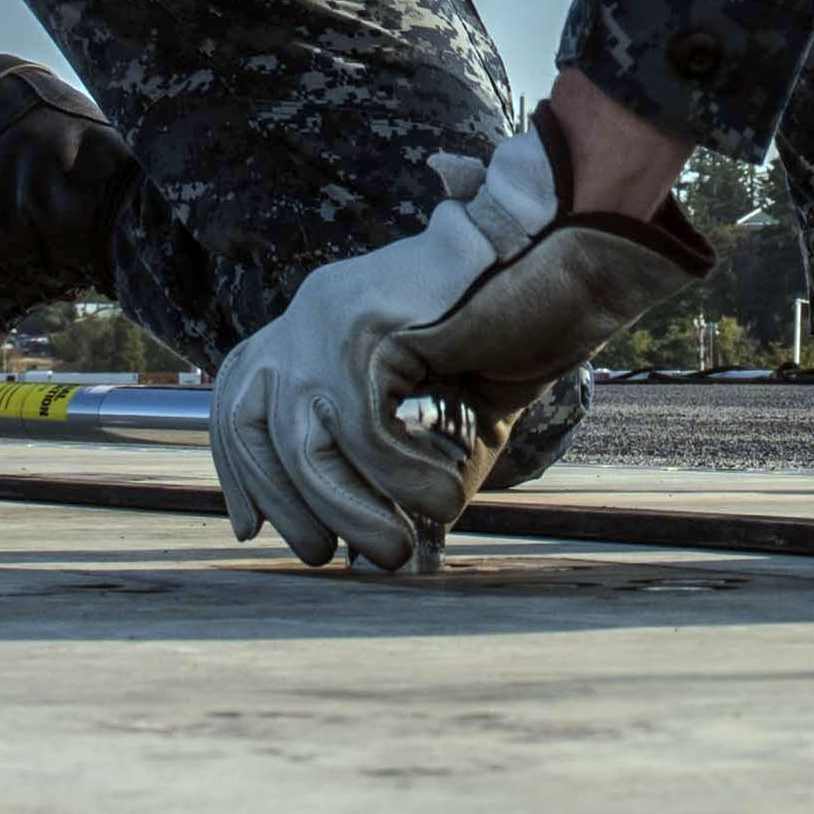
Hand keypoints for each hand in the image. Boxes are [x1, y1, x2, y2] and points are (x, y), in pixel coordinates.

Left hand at [211, 122, 716, 571]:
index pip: (241, 396)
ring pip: (304, 439)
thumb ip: (401, 459)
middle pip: (251, 421)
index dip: (241, 468)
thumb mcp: (443, 404)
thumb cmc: (519, 329)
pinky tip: (444, 499)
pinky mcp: (369, 327)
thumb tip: (381, 545)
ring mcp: (332, 314)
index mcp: (317, 320)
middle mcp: (310, 311)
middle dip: (283, 500)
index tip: (251, 529)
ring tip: (396, 550)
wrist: (571, 260)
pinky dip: (402, 479)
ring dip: (348, 510)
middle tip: (324, 553)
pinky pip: (364, 430)